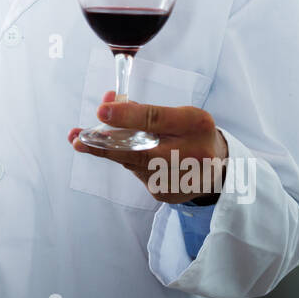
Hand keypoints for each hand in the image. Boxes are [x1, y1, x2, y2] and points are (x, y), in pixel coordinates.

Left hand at [67, 91, 227, 204]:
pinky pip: (137, 174)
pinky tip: (123, 154)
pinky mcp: (167, 194)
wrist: (220, 171)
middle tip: (78, 139)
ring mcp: (180, 178)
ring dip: (107, 151)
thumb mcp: (179, 114)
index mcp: (196, 124)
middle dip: (105, 145)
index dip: (127, 116)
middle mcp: (192, 153)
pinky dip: (127, 161)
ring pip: (133, 163)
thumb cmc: (193, 134)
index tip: (101, 111)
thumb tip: (109, 104)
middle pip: (141, 151)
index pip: (157, 119)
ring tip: (83, 141)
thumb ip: (146, 110)